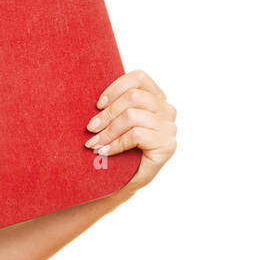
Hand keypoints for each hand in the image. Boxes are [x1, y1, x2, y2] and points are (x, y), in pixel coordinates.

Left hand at [84, 69, 176, 193]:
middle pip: (133, 97)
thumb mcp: (114, 121)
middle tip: (90, 128)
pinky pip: (136, 135)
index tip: (97, 105)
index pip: (139, 78)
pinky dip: (115, 143)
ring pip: (132, 116)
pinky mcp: (167, 145)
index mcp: (156, 98)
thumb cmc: (116, 148)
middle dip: (107, 113)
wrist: (123, 181)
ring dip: (108, 131)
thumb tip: (95, 98)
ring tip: (94, 143)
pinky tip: (104, 152)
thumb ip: (114, 105)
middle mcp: (167, 110)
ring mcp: (169, 128)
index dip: (115, 88)